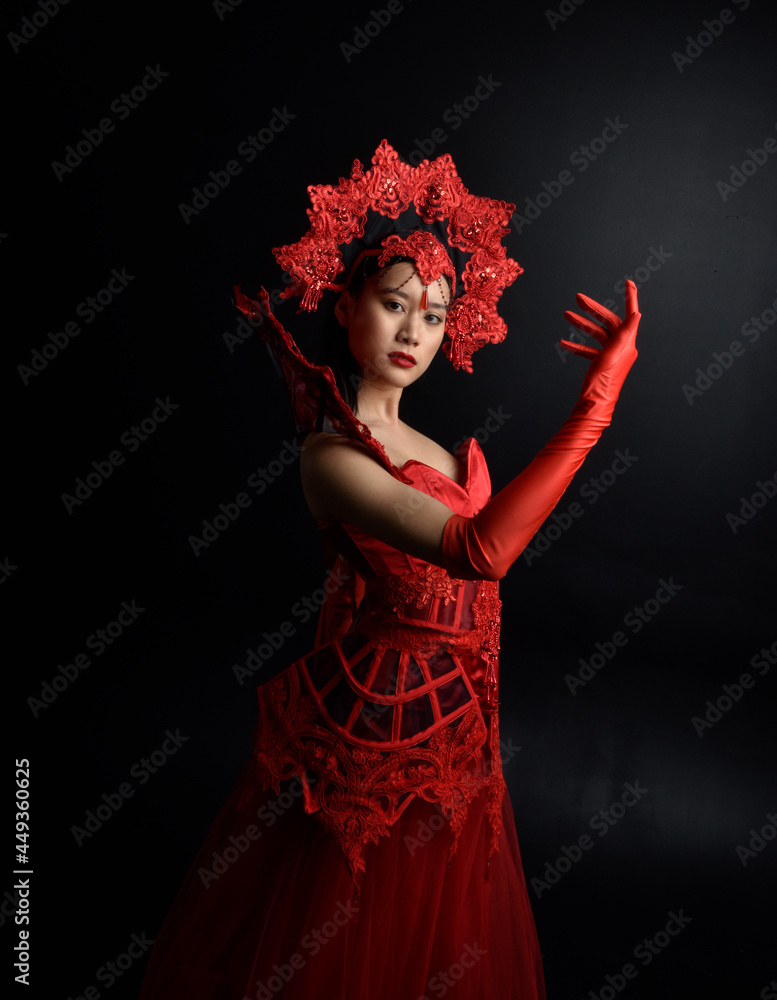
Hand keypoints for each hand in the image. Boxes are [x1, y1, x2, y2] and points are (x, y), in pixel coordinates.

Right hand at [560, 280, 640, 400]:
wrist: (594, 405)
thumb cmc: (603, 382)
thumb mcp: (612, 354)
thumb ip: (623, 334)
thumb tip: (637, 314)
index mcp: (627, 343)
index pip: (630, 315)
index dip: (630, 297)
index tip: (628, 282)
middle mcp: (622, 347)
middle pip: (608, 321)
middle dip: (592, 309)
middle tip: (578, 298)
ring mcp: (611, 355)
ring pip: (597, 333)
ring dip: (582, 324)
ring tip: (566, 315)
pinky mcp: (601, 363)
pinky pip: (590, 349)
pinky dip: (578, 345)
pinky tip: (564, 343)